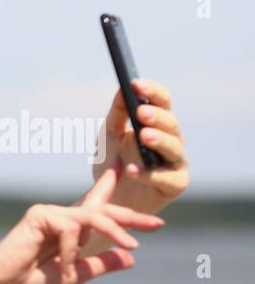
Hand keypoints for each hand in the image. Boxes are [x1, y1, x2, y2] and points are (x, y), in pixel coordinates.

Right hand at [0, 163, 164, 283]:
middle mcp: (62, 217)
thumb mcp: (74, 275)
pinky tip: (63, 265)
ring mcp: (51, 213)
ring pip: (94, 217)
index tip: (125, 167)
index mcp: (69, 230)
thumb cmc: (30, 281)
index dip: (109, 186)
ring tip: (132, 245)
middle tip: (157, 223)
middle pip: (103, 211)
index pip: (95, 206)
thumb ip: (100, 265)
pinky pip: (71, 228)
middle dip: (131, 217)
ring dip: (115, 231)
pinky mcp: (41, 214)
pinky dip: (71, 249)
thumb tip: (131, 257)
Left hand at [87, 77, 189, 213]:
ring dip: (159, 140)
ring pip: (174, 147)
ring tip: (143, 136)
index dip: (152, 92)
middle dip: (156, 117)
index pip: (162, 102)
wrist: (108, 200)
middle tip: (141, 113)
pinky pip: (166, 178)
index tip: (136, 83)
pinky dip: (149, 174)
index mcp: (158, 124)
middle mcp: (172, 140)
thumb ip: (118, 113)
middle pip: (170, 123)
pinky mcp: (175, 184)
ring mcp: (176, 162)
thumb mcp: (109, 135)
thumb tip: (124, 87)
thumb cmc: (113, 164)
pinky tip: (132, 170)